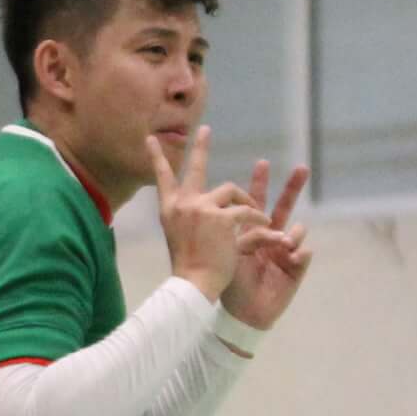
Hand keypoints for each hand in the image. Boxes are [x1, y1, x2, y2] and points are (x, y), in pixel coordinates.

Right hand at [148, 129, 265, 298]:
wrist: (193, 285)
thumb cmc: (188, 268)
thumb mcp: (179, 237)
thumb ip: (186, 217)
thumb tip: (196, 205)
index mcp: (169, 210)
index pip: (161, 178)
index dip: (156, 158)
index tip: (150, 140)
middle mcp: (183, 204)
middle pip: (196, 169)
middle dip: (201, 146)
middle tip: (205, 130)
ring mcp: (202, 208)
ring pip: (231, 191)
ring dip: (246, 202)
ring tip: (258, 215)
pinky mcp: (223, 218)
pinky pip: (246, 211)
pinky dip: (258, 219)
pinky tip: (267, 227)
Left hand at [218, 162, 312, 331]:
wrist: (241, 315)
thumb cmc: (230, 284)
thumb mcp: (231, 253)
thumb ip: (241, 234)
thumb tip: (250, 216)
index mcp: (251, 232)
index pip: (257, 202)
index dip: (260, 183)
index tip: (262, 162)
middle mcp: (271, 238)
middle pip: (284, 207)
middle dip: (293, 188)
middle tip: (302, 168)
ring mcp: (286, 252)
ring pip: (297, 231)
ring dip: (293, 233)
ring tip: (286, 243)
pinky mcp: (296, 269)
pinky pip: (304, 253)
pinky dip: (299, 254)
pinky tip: (293, 258)